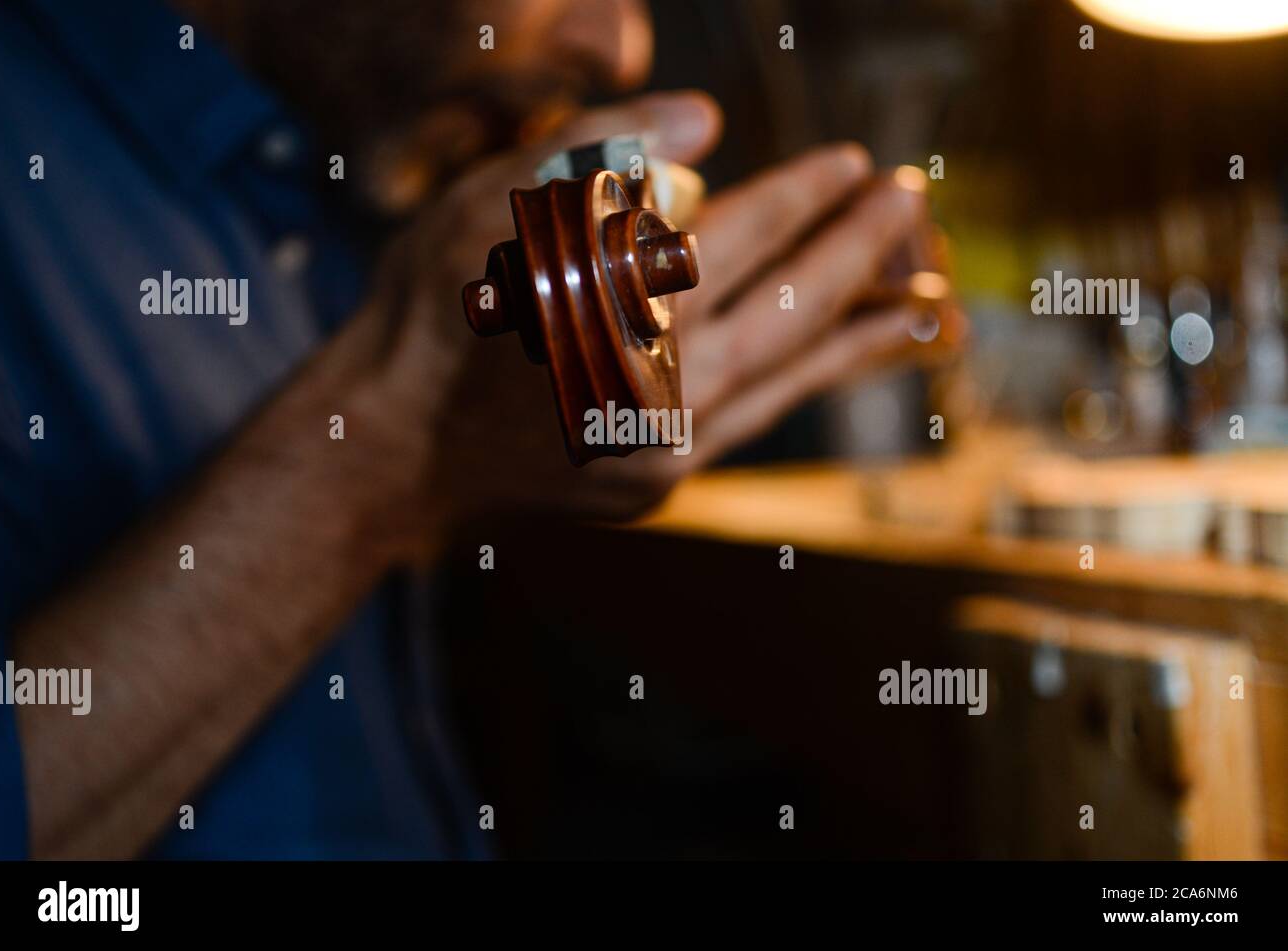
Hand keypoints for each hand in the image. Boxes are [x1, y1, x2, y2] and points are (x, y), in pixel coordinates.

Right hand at [342, 91, 961, 545]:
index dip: (801, 195)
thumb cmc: (433, 309)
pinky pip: (757, 418)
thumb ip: (596, 150)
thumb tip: (709, 121)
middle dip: (858, 250)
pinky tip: (843, 356)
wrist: (396, 446)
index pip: (735, 235)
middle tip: (910, 201)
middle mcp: (655, 381)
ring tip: (933, 306)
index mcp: (611, 301)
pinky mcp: (663, 482)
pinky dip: (806, 380)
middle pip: (787, 306)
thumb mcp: (487, 202)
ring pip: (790, 377)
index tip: (850, 165)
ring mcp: (666, 446)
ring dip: (863, 334)